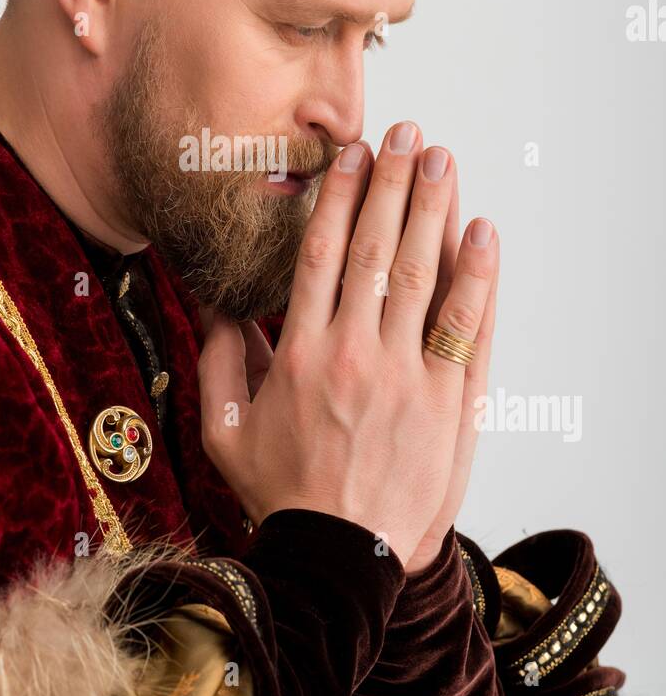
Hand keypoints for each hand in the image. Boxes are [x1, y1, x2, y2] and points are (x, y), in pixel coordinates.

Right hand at [197, 121, 498, 570]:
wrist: (338, 559)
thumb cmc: (280, 493)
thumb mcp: (224, 429)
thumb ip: (216, 360)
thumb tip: (212, 300)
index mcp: (299, 354)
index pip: (322, 255)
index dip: (339, 197)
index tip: (352, 155)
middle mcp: (355, 353)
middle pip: (376, 250)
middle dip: (392, 185)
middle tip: (407, 136)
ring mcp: (408, 377)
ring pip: (423, 277)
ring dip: (435, 212)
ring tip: (444, 161)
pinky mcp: (450, 403)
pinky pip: (467, 330)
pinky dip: (478, 280)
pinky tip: (484, 234)